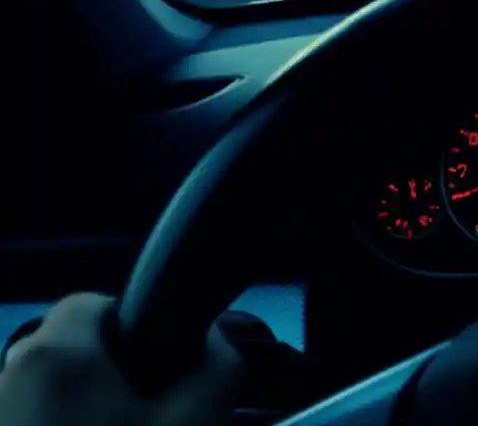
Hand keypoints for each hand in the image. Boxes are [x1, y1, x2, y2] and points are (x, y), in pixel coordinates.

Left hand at [0, 293, 239, 425]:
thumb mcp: (197, 420)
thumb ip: (217, 363)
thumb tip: (212, 338)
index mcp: (53, 354)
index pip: (95, 301)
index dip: (137, 327)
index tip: (159, 371)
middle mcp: (6, 374)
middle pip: (72, 349)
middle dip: (111, 372)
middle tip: (147, 414)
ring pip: (53, 389)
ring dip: (85, 406)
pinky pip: (35, 416)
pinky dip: (61, 423)